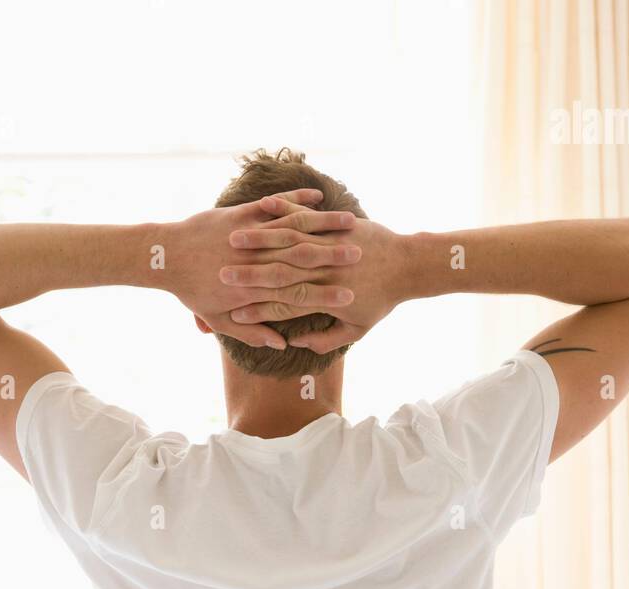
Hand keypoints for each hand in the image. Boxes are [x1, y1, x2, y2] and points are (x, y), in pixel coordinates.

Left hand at [166, 191, 361, 349]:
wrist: (166, 257)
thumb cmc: (192, 291)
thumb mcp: (221, 319)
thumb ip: (252, 332)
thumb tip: (281, 343)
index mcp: (255, 291)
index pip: (300, 295)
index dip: (328, 296)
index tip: (352, 296)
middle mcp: (256, 262)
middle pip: (304, 259)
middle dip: (336, 255)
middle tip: (363, 255)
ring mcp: (249, 235)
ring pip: (294, 229)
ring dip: (324, 223)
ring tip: (351, 223)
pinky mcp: (241, 214)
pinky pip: (275, 205)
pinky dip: (297, 199)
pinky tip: (319, 195)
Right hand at [223, 213, 405, 351]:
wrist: (407, 265)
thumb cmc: (381, 300)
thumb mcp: (356, 329)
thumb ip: (325, 339)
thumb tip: (293, 342)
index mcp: (324, 298)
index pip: (283, 306)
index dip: (257, 311)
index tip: (234, 313)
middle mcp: (323, 271)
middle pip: (279, 274)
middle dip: (248, 275)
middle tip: (221, 275)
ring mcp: (329, 245)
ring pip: (288, 242)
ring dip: (259, 240)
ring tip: (234, 239)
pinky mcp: (336, 225)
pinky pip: (306, 215)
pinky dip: (285, 208)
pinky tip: (263, 206)